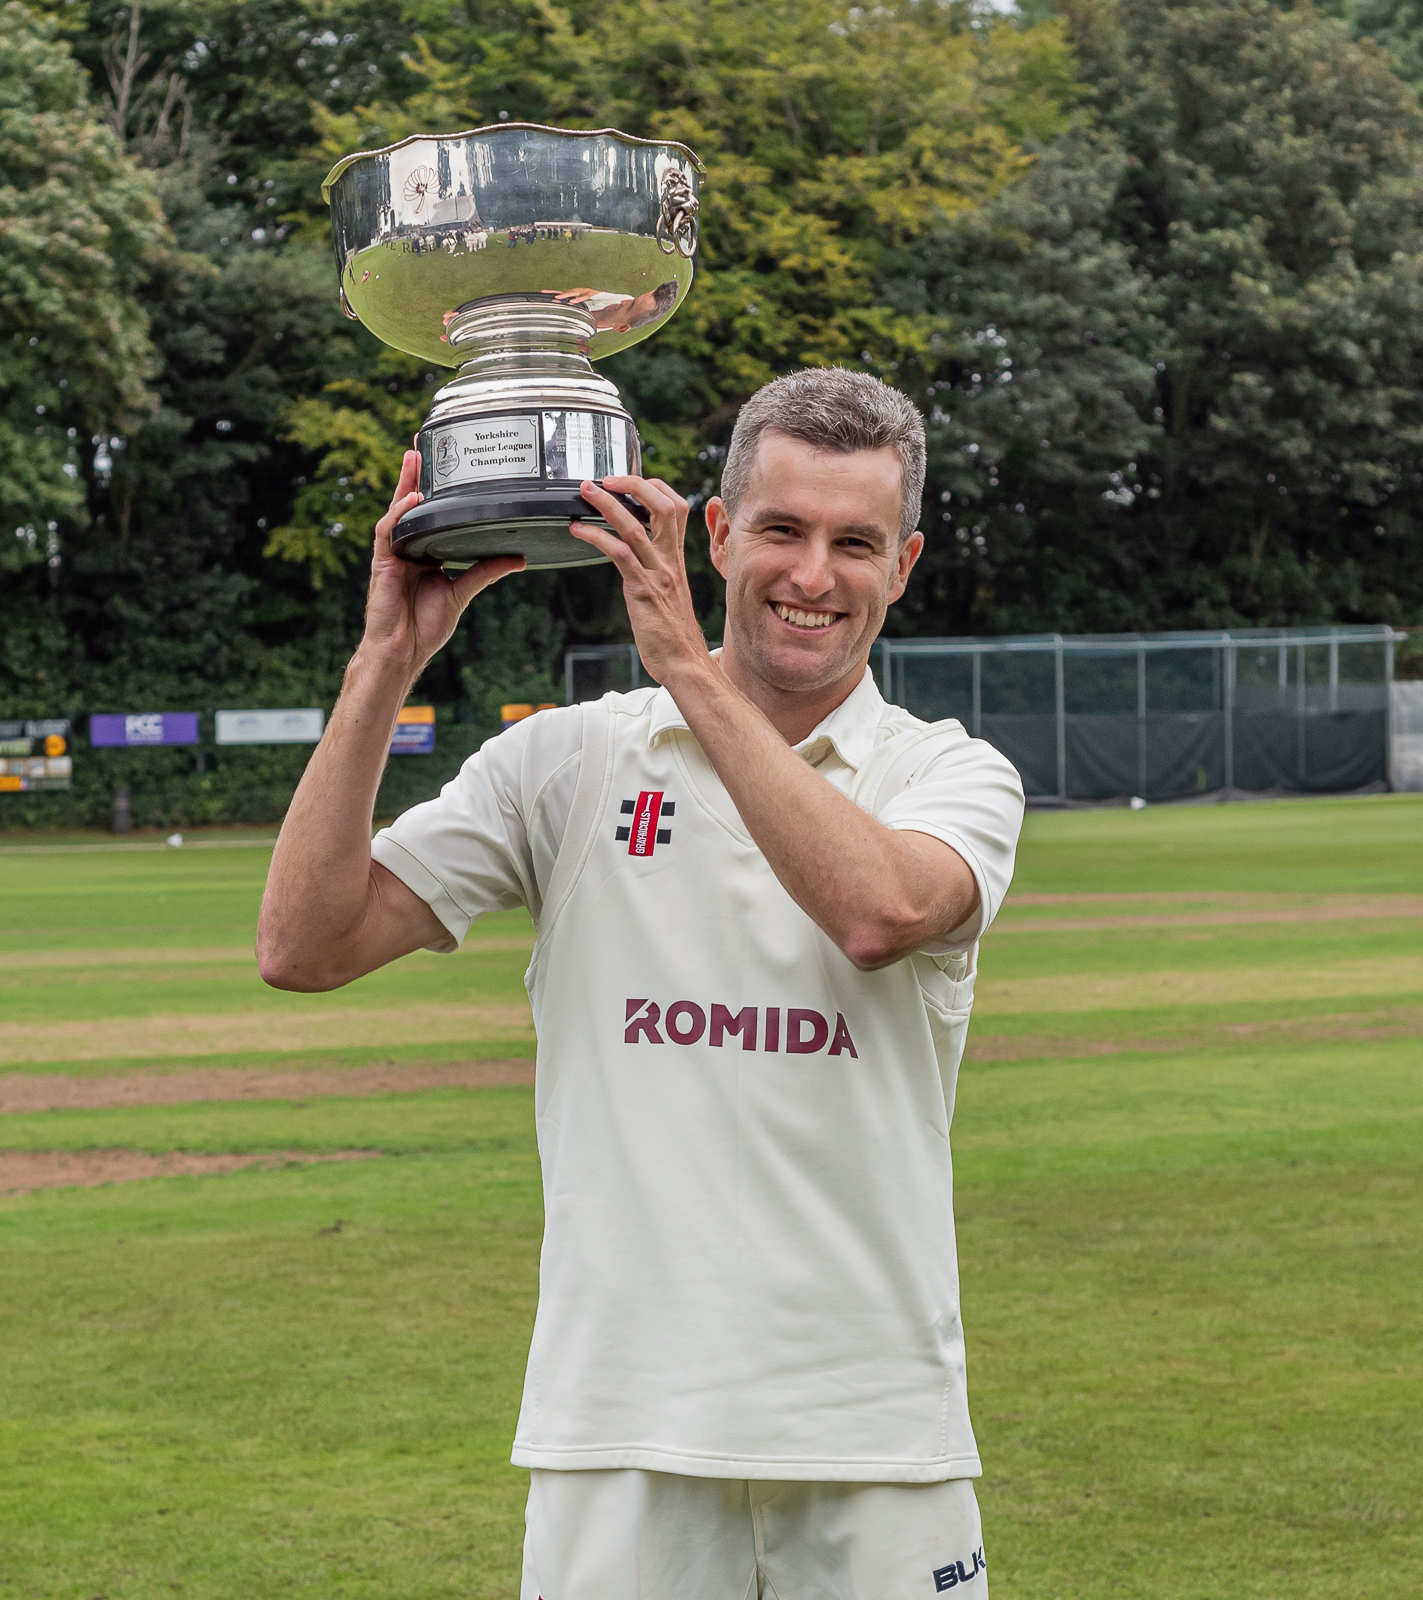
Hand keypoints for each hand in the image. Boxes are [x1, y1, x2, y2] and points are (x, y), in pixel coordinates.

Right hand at [363, 448, 523, 679]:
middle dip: (415, 474)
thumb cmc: (426, 626)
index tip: (444, 462)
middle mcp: (409, 548)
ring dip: (404, 483)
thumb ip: (486, 571)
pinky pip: (389, 532)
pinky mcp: (384, 563)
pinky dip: (400, 515)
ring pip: (398, 511)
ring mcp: (394, 553)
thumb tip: (518, 558)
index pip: (430, 513)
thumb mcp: (462, 592)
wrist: (404, 651)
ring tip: (414, 457)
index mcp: (426, 552)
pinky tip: (414, 500)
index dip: (433, 489)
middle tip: (422, 442)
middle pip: (411, 504)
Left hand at [570, 477, 707, 686]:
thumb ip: (657, 571)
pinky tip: (578, 531)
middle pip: (664, 505)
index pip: (677, 507)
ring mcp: (657, 573)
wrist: (684, 662)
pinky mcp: (642, 590)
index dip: (655, 487)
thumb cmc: (674, 634)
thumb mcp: (669, 593)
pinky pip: (620, 554)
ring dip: (608, 503)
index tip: (630, 482)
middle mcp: (669, 560)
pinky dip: (597, 537)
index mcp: (676, 558)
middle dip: (634, 483)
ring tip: (586, 491)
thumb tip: (638, 560)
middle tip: (607, 477)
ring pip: (636, 525)